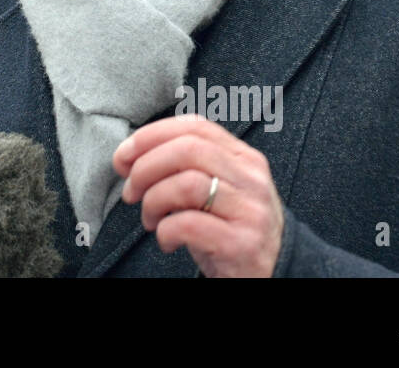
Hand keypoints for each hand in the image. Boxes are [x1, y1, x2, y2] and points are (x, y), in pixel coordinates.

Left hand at [113, 114, 283, 276]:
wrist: (274, 272)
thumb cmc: (231, 228)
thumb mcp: (218, 188)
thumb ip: (188, 165)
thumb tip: (131, 155)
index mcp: (243, 157)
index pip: (194, 127)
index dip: (151, 135)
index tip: (124, 156)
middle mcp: (250, 178)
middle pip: (187, 149)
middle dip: (145, 167)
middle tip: (131, 191)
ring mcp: (250, 210)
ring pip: (186, 184)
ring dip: (153, 200)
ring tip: (149, 219)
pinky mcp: (242, 243)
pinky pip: (190, 224)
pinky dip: (166, 230)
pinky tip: (167, 240)